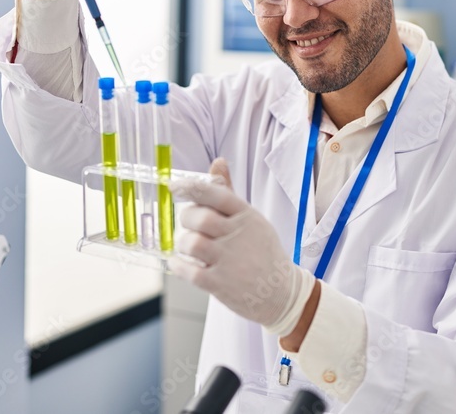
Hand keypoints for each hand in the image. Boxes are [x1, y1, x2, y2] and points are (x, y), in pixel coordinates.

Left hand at [169, 159, 314, 336]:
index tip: (174, 187)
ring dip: (183, 244)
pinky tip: (180, 263)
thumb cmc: (261, 252)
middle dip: (186, 219)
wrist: (282, 293)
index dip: (191, 187)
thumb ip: (229, 193)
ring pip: (192, 243)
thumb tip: (217, 162)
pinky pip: (189, 271)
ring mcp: (230, 261)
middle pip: (200, 218)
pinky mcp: (221, 285)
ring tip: (189, 247)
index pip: (216, 194)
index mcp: (247, 216)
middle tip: (189, 224)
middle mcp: (239, 236)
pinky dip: (178, 265)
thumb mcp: (252, 219)